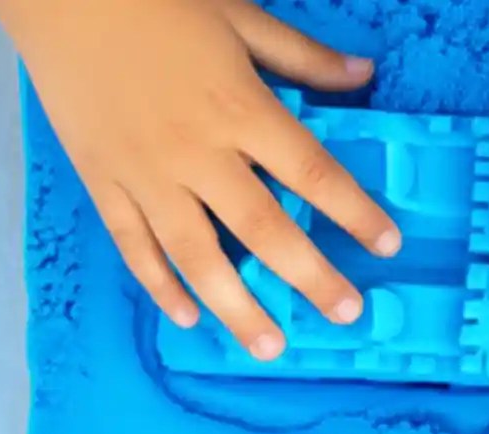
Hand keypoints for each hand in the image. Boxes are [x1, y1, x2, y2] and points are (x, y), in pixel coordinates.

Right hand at [0, 0, 400, 358]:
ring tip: (269, 345)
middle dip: (310, 277)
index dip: (354, 212)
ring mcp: (145, 174)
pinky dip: (160, 284)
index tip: (386, 245)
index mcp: (239, 107)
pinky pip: (134, 245)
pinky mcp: (101, 181)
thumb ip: (303, 56)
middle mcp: (197, 151)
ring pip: (197, 255)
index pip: (312, 172)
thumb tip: (365, 74)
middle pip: (264, 229)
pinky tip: (187, 317)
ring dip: (237, 306)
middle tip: (345, 314)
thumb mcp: (239, 15)